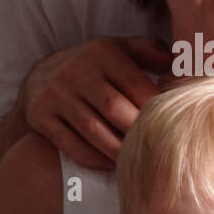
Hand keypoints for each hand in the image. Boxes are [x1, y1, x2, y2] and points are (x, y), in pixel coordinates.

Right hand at [20, 36, 172, 168]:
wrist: (40, 77)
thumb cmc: (93, 66)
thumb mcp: (119, 49)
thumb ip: (148, 51)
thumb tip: (174, 63)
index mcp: (102, 52)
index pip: (135, 84)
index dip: (154, 108)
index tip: (169, 125)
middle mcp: (77, 70)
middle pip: (115, 109)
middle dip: (138, 132)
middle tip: (156, 148)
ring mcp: (56, 94)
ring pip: (94, 130)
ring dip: (118, 150)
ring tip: (137, 161)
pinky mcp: (41, 115)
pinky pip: (71, 144)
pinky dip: (94, 158)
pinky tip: (111, 164)